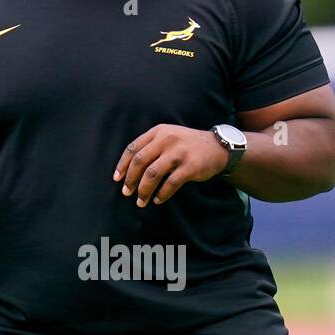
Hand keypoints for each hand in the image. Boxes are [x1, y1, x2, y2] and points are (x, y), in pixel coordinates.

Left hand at [113, 125, 228, 206]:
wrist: (217, 147)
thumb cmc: (187, 145)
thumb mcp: (168, 137)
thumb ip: (150, 147)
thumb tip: (128, 170)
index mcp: (158, 132)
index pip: (133, 148)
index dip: (122, 165)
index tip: (117, 179)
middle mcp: (167, 140)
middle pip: (140, 162)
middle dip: (130, 180)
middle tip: (126, 193)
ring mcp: (179, 153)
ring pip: (152, 174)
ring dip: (143, 190)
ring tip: (140, 201)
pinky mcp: (190, 167)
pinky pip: (170, 184)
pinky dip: (161, 194)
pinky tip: (158, 200)